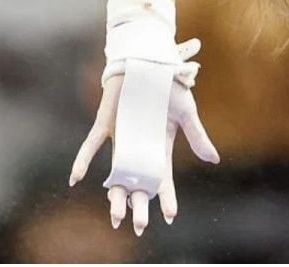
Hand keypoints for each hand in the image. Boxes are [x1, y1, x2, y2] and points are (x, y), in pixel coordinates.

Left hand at [69, 37, 218, 233]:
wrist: (147, 61)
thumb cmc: (169, 86)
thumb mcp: (187, 112)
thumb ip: (197, 137)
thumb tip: (214, 161)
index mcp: (160, 147)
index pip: (163, 180)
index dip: (166, 198)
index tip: (170, 217)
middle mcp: (139, 148)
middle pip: (138, 183)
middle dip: (139, 206)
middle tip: (139, 228)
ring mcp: (121, 138)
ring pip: (115, 172)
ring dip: (115, 194)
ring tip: (116, 218)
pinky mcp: (106, 125)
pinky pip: (91, 146)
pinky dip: (83, 161)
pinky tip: (74, 178)